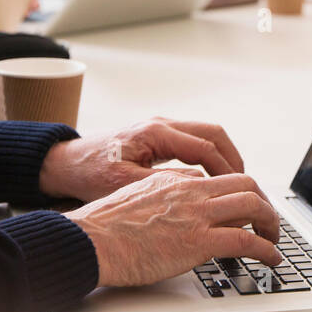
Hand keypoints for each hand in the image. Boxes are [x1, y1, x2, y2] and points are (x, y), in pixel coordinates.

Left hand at [39, 117, 246, 202]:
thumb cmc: (90, 174)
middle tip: (244, 183)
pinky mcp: (159, 135)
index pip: (204, 147)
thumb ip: (162, 184)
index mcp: (155, 132)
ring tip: (233, 181)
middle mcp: (162, 124)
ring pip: (206, 134)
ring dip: (223, 155)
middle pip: (213, 133)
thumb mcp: (125, 184)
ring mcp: (162, 127)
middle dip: (232, 158)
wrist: (67, 164)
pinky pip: (194, 140)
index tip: (237, 188)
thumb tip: (199, 187)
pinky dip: (210, 156)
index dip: (225, 168)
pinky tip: (212, 177)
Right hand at [67, 171, 281, 286]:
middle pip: (246, 184)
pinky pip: (245, 241)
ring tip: (274, 239)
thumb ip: (165, 193)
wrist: (90, 240)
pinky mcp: (198, 241)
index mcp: (177, 180)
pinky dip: (266, 249)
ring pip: (252, 206)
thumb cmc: (105, 226)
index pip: (222, 178)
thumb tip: (182, 202)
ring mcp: (197, 215)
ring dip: (271, 223)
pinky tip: (271, 258)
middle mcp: (192, 191)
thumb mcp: (138, 194)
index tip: (247, 207)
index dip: (241, 193)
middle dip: (263, 203)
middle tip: (268, 221)